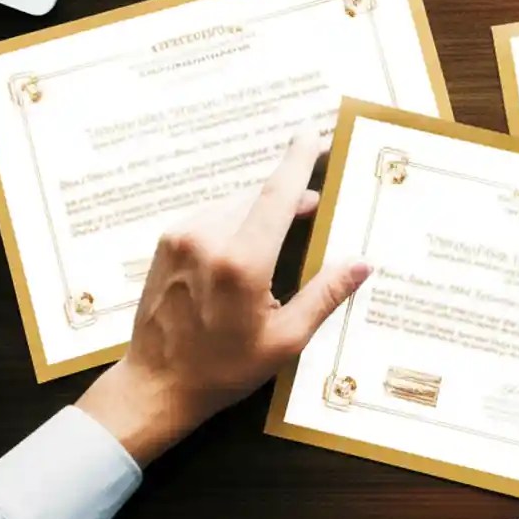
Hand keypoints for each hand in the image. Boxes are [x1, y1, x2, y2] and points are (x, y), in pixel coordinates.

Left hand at [77, 132, 371, 465]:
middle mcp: (208, 238)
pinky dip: (237, 219)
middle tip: (317, 208)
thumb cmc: (224, 368)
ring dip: (262, 210)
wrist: (155, 384)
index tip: (312, 134)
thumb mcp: (286, 338)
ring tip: (283, 233)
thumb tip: (363, 263)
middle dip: (290, 197)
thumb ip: (326, 294)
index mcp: (242, 262)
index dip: (299, 160)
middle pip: (260, 197)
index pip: (278, 195)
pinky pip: (212, 215)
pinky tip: (247, 246)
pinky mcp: (167, 242)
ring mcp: (182, 237)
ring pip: (236, 204)